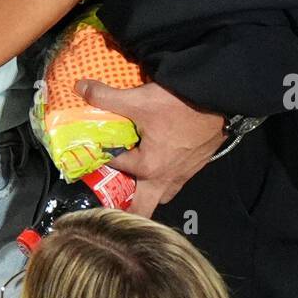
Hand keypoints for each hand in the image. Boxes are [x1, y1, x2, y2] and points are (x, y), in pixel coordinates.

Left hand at [74, 80, 226, 217]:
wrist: (218, 100)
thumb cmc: (179, 105)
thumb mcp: (138, 100)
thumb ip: (105, 96)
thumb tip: (79, 88)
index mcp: (148, 168)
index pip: (115, 168)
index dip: (101, 157)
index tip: (93, 150)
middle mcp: (165, 180)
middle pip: (141, 209)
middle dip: (124, 206)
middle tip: (108, 189)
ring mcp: (182, 176)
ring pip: (159, 196)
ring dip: (144, 192)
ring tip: (131, 177)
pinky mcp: (194, 167)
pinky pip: (173, 183)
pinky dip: (162, 179)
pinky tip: (158, 161)